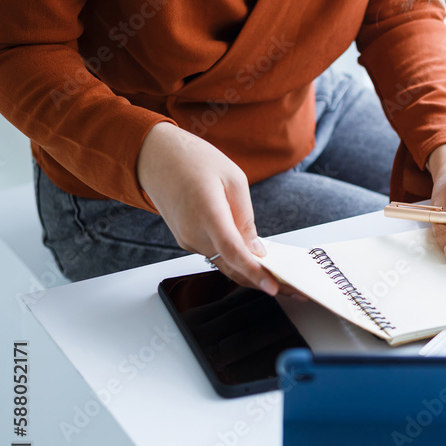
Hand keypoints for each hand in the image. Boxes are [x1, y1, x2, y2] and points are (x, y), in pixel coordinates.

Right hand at [136, 122, 284, 295]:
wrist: (155, 157)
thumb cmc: (193, 160)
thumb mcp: (234, 179)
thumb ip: (246, 218)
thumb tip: (255, 248)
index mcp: (208, 214)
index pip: (234, 253)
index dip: (255, 273)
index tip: (273, 287)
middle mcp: (194, 233)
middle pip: (231, 267)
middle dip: (261, 281)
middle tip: (289, 288)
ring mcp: (187, 240)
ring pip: (224, 264)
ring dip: (249, 273)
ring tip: (278, 276)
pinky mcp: (186, 240)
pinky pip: (215, 255)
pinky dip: (235, 261)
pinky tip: (253, 260)